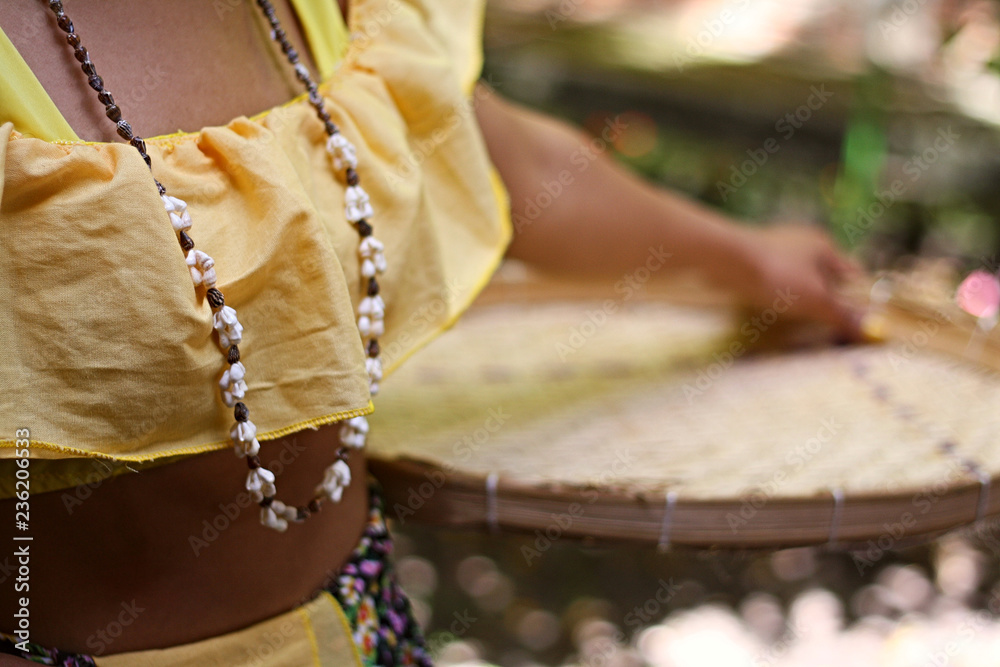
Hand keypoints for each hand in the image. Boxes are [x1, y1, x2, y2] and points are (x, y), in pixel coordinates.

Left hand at [720, 224, 865, 339]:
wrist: (722, 260)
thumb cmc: (776, 275)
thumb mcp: (815, 299)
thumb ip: (842, 315)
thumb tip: (872, 330)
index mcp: (824, 247)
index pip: (853, 274)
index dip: (859, 299)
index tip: (860, 325)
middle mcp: (801, 244)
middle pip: (825, 279)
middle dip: (828, 303)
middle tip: (831, 331)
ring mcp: (774, 251)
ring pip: (798, 282)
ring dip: (801, 303)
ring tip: (802, 326)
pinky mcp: (751, 262)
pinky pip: (773, 284)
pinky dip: (777, 299)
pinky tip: (772, 314)